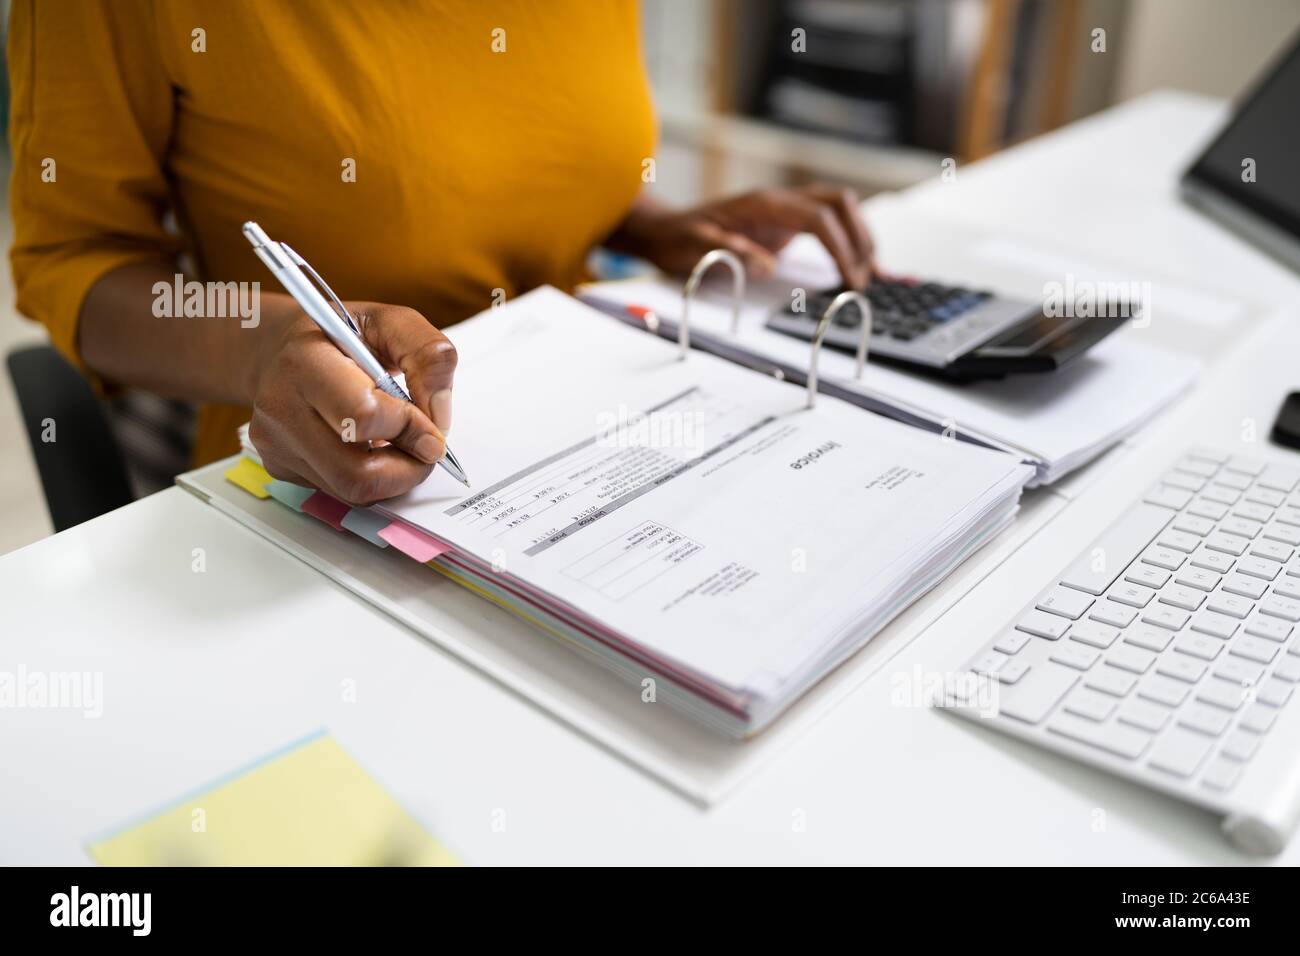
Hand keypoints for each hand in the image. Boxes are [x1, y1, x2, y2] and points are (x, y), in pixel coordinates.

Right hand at [249, 300, 456, 505]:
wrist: (277, 346)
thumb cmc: (336, 334)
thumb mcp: (388, 321)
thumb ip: (425, 353)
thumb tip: (439, 416)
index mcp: (304, 362)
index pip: (364, 417)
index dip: (410, 428)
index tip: (433, 428)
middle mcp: (280, 408)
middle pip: (357, 474)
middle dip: (407, 468)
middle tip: (424, 447)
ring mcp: (275, 444)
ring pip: (352, 491)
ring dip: (392, 476)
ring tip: (399, 443)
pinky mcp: (279, 467)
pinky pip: (339, 491)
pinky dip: (368, 476)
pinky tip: (368, 445)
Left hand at [613, 186, 875, 288]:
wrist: (664, 230)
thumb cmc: (677, 239)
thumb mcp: (695, 249)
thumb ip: (728, 254)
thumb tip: (766, 266)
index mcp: (763, 204)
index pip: (818, 217)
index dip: (840, 247)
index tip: (850, 278)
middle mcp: (779, 200)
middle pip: (839, 203)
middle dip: (860, 238)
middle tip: (865, 278)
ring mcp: (785, 209)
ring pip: (839, 209)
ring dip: (859, 237)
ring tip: (869, 274)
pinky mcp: (786, 223)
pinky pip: (828, 224)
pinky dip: (847, 241)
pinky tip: (855, 266)